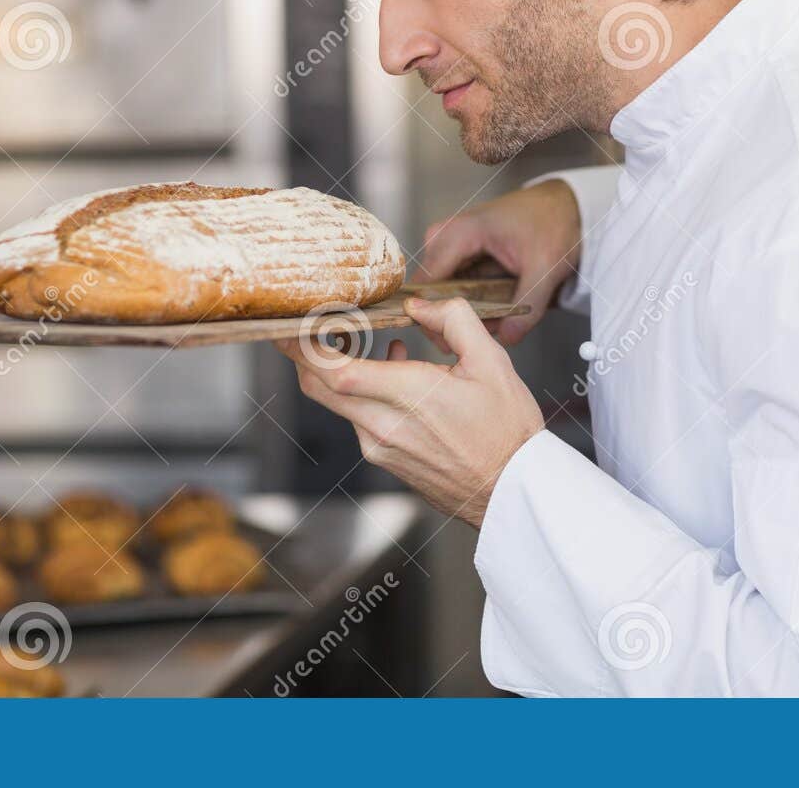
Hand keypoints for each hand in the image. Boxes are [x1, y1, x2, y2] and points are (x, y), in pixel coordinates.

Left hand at [275, 297, 544, 526]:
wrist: (512, 491)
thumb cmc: (506, 431)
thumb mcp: (492, 361)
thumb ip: (453, 320)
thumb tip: (419, 306)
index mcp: (406, 395)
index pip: (333, 370)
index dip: (302, 346)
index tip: (286, 324)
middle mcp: (382, 426)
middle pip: (318, 386)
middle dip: (304, 353)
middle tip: (310, 325)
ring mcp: (379, 447)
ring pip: (337, 403)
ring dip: (339, 370)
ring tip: (365, 342)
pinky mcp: (385, 461)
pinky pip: (357, 419)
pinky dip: (362, 392)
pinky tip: (394, 373)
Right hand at [416, 180, 581, 345]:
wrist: (566, 206)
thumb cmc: (553, 221)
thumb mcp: (546, 266)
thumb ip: (528, 305)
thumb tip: (508, 337)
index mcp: (461, 232)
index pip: (427, 282)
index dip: (434, 314)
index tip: (451, 340)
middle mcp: (448, 237)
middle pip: (431, 290)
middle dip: (451, 317)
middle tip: (477, 336)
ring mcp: (453, 245)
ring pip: (443, 291)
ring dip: (464, 311)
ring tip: (493, 323)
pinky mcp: (463, 255)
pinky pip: (457, 286)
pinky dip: (473, 302)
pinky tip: (494, 310)